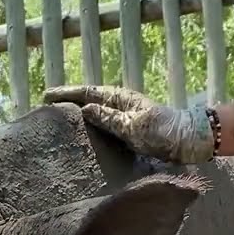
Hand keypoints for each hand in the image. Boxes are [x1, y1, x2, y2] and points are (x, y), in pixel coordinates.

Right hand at [42, 85, 214, 163]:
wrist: (187, 141)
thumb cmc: (162, 132)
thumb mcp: (132, 126)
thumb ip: (108, 118)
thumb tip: (84, 110)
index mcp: (119, 99)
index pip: (87, 93)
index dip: (67, 94)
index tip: (46, 96)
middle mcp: (120, 105)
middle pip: (88, 101)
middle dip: (69, 102)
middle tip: (47, 108)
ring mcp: (124, 118)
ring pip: (95, 114)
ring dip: (78, 115)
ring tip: (59, 121)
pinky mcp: (129, 131)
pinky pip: (102, 127)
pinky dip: (90, 127)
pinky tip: (83, 135)